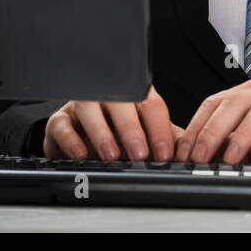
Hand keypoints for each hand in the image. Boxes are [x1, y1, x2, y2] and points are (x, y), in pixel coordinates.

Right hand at [43, 85, 182, 161]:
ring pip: (90, 107)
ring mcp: (83, 104)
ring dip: (102, 132)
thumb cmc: (119, 134)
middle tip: (139, 153)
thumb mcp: (146, 135)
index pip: (151, 105)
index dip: (159, 129)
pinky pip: (62, 124)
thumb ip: (167, 140)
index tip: (164, 152)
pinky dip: (71, 139)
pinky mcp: (61, 119)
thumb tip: (190, 153)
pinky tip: (81, 153)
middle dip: (132, 129)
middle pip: (121, 102)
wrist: (80, 136)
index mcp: (134, 96)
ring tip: (111, 155)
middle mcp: (108, 95)